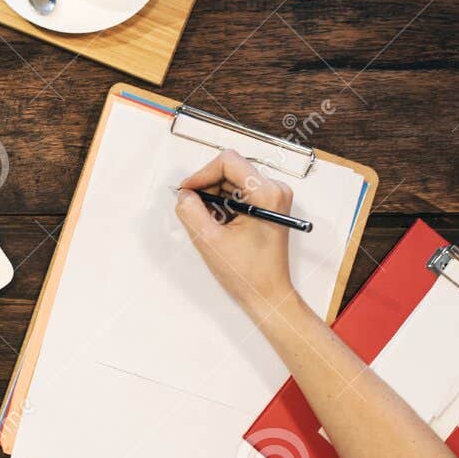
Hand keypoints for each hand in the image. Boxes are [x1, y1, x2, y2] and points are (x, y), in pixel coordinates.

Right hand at [174, 150, 298, 322]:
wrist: (268, 294)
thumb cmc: (247, 273)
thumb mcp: (209, 241)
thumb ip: (191, 212)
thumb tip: (183, 194)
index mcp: (266, 193)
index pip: (227, 162)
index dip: (201, 174)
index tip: (186, 193)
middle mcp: (275, 189)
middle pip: (230, 170)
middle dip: (207, 189)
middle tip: (194, 212)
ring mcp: (273, 197)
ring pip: (232, 182)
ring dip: (214, 199)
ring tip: (209, 224)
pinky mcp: (268, 206)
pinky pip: (238, 194)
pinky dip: (223, 206)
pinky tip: (219, 226)